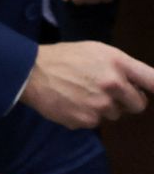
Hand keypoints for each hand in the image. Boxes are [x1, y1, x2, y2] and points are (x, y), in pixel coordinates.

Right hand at [20, 41, 153, 128]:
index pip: (153, 80)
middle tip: (110, 93)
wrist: (31, 74)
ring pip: (114, 115)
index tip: (151, 92)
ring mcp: (99, 106)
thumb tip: (142, 85)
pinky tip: (72, 104)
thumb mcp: (99, 51)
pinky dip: (85, 116)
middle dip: (127, 101)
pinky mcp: (84, 121)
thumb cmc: (66, 58)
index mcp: (119, 64)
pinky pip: (94, 122)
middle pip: (138, 105)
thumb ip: (123, 66)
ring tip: (83, 95)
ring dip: (104, 109)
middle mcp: (113, 86)